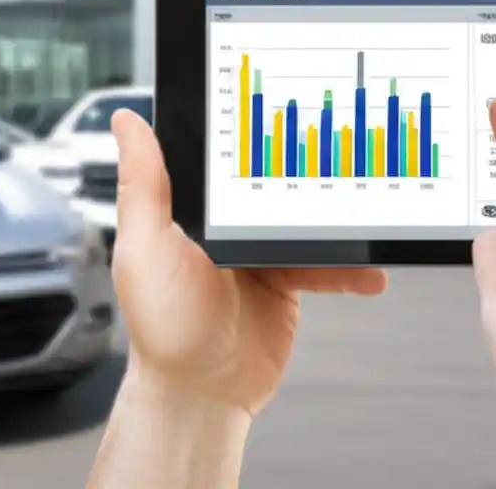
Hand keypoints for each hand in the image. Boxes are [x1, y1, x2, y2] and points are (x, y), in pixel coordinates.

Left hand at [88, 109, 386, 487]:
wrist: (202, 391)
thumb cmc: (161, 325)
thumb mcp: (145, 245)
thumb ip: (143, 184)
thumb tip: (127, 120)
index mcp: (186, 209)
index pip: (217, 156)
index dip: (241, 129)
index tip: (274, 103)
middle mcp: (222, 225)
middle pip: (267, 182)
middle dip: (300, 167)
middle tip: (335, 148)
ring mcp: (257, 252)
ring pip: (302, 220)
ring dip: (333, 219)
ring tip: (362, 210)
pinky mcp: (286, 280)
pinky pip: (323, 263)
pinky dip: (348, 267)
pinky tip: (369, 270)